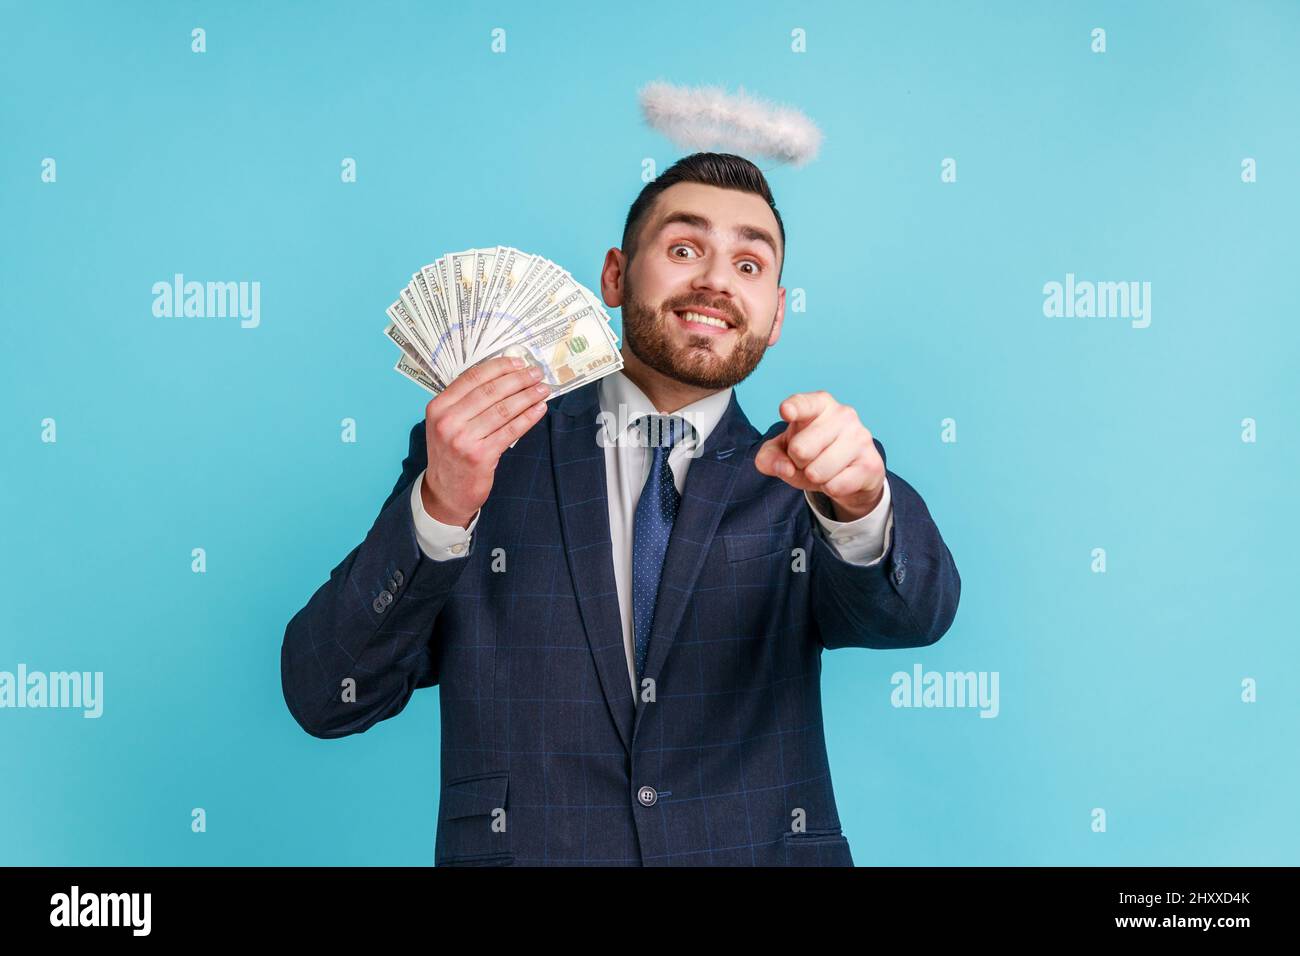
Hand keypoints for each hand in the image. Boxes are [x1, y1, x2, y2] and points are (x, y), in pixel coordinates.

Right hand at [421, 356, 550, 527]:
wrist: (445, 492)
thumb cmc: (451, 453)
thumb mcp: (447, 423)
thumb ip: (466, 401)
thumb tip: (503, 376)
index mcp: (438, 407)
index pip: (472, 378)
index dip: (498, 367)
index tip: (518, 362)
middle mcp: (448, 421)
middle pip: (490, 391)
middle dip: (518, 379)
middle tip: (536, 373)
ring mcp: (463, 439)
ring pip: (503, 410)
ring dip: (527, 396)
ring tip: (542, 389)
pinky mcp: (480, 456)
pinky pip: (510, 431)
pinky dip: (528, 418)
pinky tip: (539, 409)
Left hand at [754, 390, 885, 520]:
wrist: (852, 472)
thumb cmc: (811, 454)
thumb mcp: (782, 453)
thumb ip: (768, 458)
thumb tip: (785, 468)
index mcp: (819, 404)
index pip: (804, 404)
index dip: (794, 408)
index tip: (786, 411)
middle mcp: (842, 414)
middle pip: (800, 450)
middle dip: (797, 463)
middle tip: (808, 459)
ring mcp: (860, 437)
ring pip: (817, 472)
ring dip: (814, 478)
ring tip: (824, 468)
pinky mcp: (870, 463)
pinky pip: (835, 486)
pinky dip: (830, 489)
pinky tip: (839, 477)